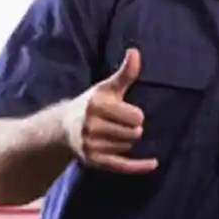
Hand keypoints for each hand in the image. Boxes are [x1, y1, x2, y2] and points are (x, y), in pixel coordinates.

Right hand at [63, 48, 156, 174]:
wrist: (64, 126)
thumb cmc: (93, 103)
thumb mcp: (108, 87)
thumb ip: (125, 72)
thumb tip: (135, 51)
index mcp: (96, 105)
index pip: (134, 116)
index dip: (136, 115)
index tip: (128, 112)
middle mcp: (90, 126)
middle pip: (133, 133)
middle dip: (132, 129)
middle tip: (121, 124)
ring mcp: (90, 145)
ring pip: (127, 147)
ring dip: (127, 142)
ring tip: (114, 134)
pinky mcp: (92, 161)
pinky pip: (121, 166)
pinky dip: (139, 166)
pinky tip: (153, 163)